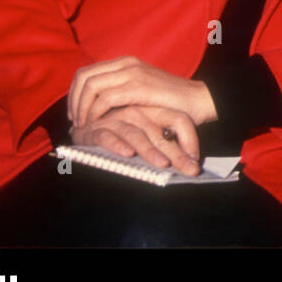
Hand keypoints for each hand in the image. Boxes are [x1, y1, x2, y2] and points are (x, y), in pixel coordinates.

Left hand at [68, 56, 217, 129]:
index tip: (75, 113)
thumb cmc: (171, 101)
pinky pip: (104, 98)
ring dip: (81, 108)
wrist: (198, 100)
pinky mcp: (138, 87)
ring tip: (84, 125)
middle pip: (84, 77)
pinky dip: (94, 113)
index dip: (74, 93)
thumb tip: (95, 104)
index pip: (87, 72)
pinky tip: (96, 125)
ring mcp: (133, 73)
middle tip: (75, 121)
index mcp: (126, 62)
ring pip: (91, 86)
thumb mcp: (142, 90)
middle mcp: (127, 63)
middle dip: (73, 101)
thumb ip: (121, 90)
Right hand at [70, 104, 201, 175]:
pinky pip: (107, 137)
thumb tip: (191, 162)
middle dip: (176, 154)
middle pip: (160, 133)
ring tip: (163, 164)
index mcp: (153, 111)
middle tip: (190, 170)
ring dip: (149, 151)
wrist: (84, 123)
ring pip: (136, 135)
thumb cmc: (120, 129)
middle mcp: (137, 113)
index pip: (178, 119)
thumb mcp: (147, 132)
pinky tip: (127, 154)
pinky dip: (117, 145)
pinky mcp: (96, 130)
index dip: (190, 138)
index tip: (196, 160)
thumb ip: (166, 143)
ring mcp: (117, 120)